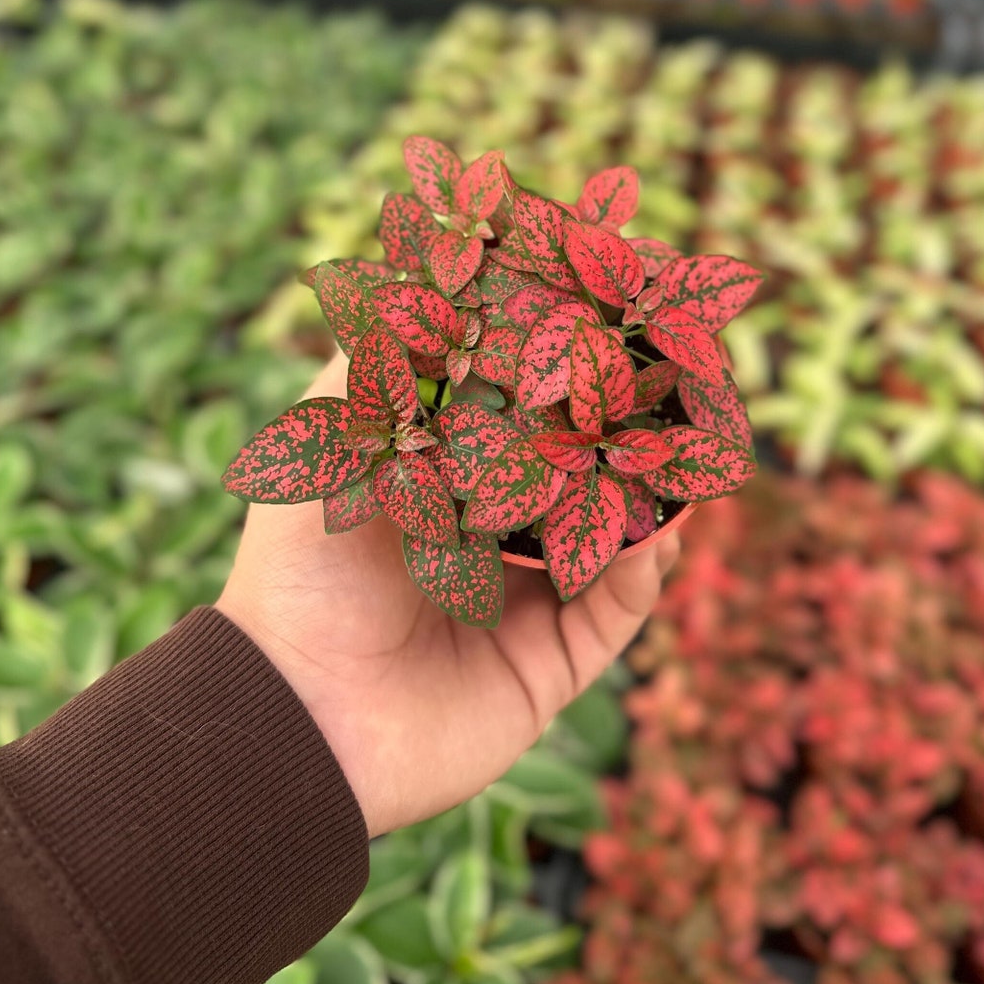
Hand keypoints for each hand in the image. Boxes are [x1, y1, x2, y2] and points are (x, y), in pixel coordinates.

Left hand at [215, 350, 678, 837]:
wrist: (295, 709)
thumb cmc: (303, 566)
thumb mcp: (329, 443)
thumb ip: (379, 362)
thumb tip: (432, 274)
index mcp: (446, 484)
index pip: (525, 417)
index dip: (566, 374)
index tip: (611, 322)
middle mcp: (495, 539)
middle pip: (580, 473)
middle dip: (627, 432)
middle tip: (678, 383)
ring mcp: (529, 602)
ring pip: (613, 537)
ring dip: (652, 495)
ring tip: (688, 449)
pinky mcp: (553, 665)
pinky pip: (616, 610)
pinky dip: (642, 568)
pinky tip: (661, 529)